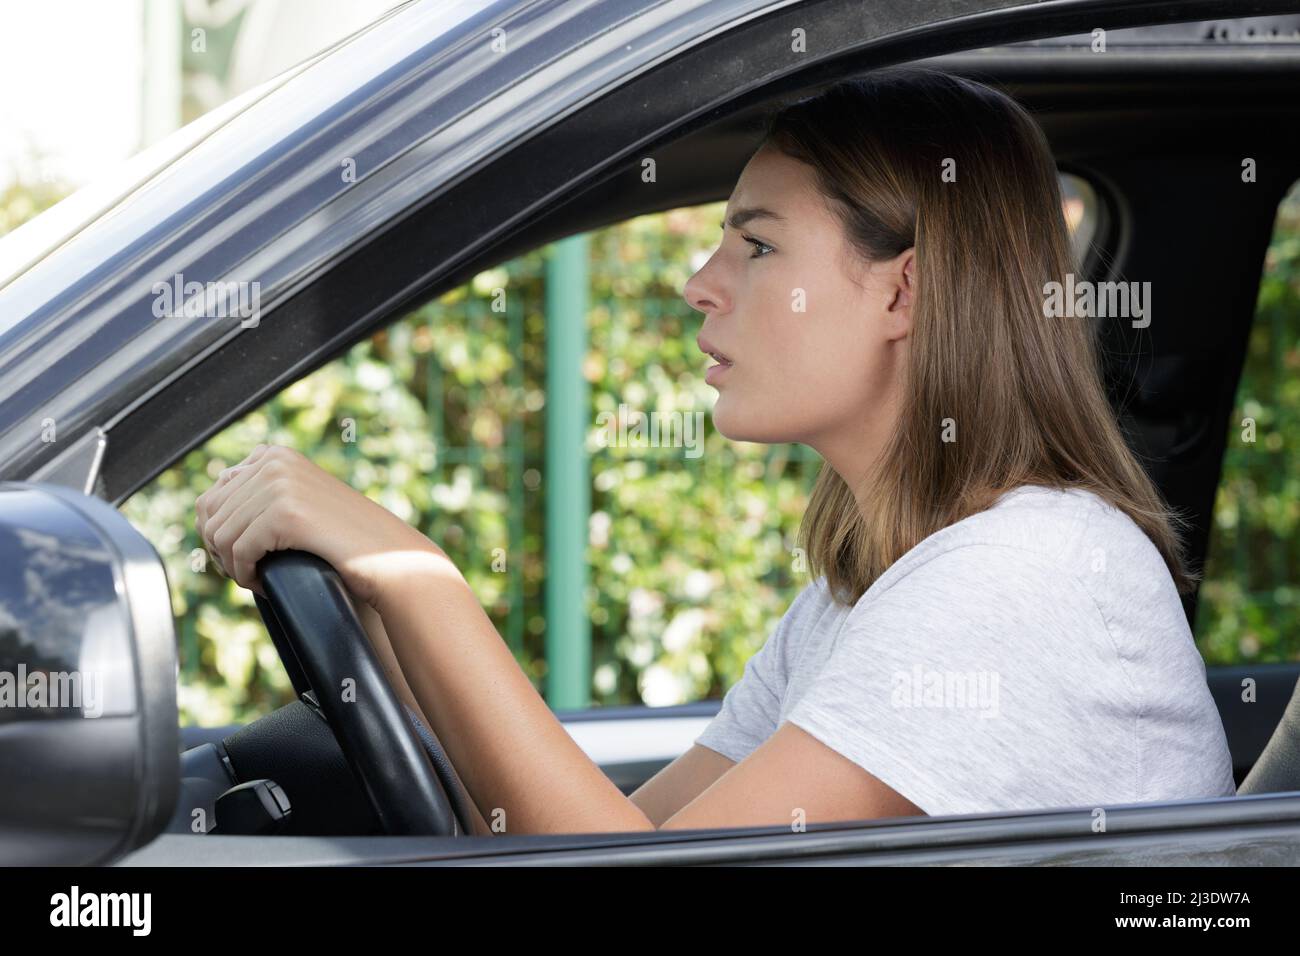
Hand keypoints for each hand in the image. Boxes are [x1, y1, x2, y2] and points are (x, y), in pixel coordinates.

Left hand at [195, 444, 449, 606]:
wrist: (391, 559)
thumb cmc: (346, 541)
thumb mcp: (300, 504)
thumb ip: (261, 494)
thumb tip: (202, 509)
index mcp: (275, 454)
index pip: (212, 494)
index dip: (218, 533)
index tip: (240, 558)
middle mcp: (274, 461)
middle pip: (210, 514)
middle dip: (222, 552)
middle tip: (247, 573)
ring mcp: (279, 483)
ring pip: (220, 535)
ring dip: (233, 567)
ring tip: (258, 579)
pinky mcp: (284, 513)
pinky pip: (238, 552)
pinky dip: (246, 576)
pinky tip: (266, 585)